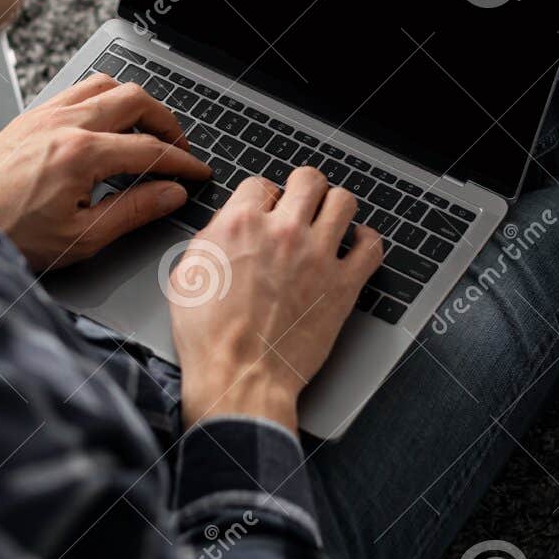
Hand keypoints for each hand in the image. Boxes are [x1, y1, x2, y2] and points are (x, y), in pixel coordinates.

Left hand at [0, 74, 209, 269]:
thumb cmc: (8, 234)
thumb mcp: (80, 238)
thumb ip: (133, 211)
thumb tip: (170, 194)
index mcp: (81, 154)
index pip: (151, 150)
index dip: (182, 161)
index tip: (198, 172)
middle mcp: (63, 124)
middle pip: (135, 99)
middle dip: (166, 121)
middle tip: (178, 147)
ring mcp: (44, 115)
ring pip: (105, 84)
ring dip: (134, 103)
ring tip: (146, 130)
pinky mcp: (28, 117)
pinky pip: (76, 90)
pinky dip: (102, 99)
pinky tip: (105, 124)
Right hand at [169, 169, 383, 433]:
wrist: (239, 378)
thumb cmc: (210, 339)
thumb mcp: (187, 277)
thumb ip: (211, 240)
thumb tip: (226, 227)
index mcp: (241, 225)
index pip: (260, 184)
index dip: (263, 197)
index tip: (267, 209)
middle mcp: (283, 233)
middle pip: (308, 180)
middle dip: (303, 188)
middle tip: (302, 202)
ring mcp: (318, 257)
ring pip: (344, 202)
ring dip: (336, 206)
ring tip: (330, 219)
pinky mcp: (343, 285)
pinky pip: (371, 247)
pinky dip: (367, 241)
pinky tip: (356, 245)